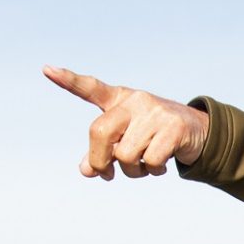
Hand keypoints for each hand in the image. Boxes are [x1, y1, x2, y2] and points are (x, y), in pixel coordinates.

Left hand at [45, 66, 209, 178]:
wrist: (197, 132)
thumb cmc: (153, 136)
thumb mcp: (126, 141)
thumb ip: (102, 154)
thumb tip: (86, 170)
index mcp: (119, 100)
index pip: (90, 88)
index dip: (68, 80)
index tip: (46, 69)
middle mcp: (135, 101)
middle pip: (100, 132)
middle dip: (100, 161)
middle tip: (108, 174)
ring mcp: (155, 112)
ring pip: (126, 155)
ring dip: (133, 172)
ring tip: (144, 167)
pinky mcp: (173, 127)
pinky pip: (150, 161)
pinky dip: (152, 171)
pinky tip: (161, 166)